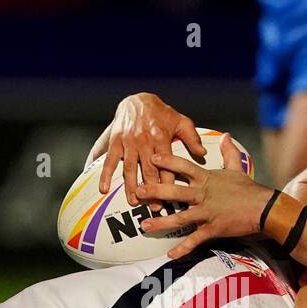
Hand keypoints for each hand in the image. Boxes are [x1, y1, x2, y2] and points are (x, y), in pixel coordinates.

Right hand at [86, 93, 206, 206]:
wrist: (137, 100)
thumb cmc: (160, 113)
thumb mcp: (180, 121)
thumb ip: (192, 138)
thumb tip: (202, 153)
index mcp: (161, 138)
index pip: (166, 165)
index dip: (168, 183)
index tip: (171, 198)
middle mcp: (144, 141)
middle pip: (148, 170)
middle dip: (151, 190)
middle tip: (154, 207)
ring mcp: (129, 142)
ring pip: (130, 168)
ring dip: (131, 186)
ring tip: (134, 201)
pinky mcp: (116, 142)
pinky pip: (109, 160)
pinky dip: (106, 174)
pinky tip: (104, 188)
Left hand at [136, 152, 273, 257]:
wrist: (264, 208)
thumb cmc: (248, 189)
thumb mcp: (237, 168)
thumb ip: (228, 152)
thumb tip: (227, 136)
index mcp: (207, 179)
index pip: (184, 167)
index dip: (168, 161)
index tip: (152, 157)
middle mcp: (204, 194)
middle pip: (175, 191)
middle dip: (155, 191)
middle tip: (138, 191)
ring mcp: (207, 212)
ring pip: (180, 217)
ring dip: (161, 222)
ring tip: (145, 225)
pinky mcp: (213, 228)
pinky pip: (195, 239)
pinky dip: (183, 248)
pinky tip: (170, 254)